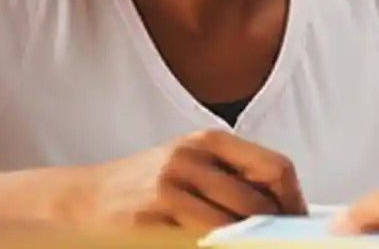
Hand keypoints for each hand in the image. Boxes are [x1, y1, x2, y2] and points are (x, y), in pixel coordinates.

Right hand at [68, 129, 306, 230]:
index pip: (275, 167)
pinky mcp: (147, 224)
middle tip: (278, 243)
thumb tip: (287, 205)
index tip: (298, 221)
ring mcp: (167, 192)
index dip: (294, 200)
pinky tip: (211, 246)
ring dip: (244, 243)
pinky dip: (211, 247)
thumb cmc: (147, 182)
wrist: (80, 199)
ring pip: (230, 228)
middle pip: (256, 203)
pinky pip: (197, 244)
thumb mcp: (191, 161)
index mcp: (208, 140)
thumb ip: (233, 175)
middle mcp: (189, 160)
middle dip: (273, 230)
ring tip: (250, 245)